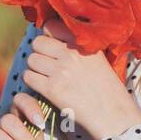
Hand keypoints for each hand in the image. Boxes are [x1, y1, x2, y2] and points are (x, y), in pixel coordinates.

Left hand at [21, 19, 140, 139]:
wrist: (112, 113)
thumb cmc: (106, 87)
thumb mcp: (97, 58)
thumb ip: (77, 46)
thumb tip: (52, 38)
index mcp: (82, 43)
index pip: (51, 26)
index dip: (48, 36)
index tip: (52, 45)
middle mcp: (70, 54)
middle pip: (37, 43)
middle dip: (39, 52)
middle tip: (47, 63)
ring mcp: (60, 71)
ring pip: (31, 60)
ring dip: (35, 68)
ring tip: (46, 75)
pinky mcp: (52, 89)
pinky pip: (28, 77)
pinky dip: (32, 81)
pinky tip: (43, 86)